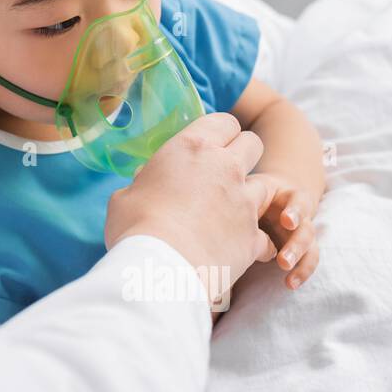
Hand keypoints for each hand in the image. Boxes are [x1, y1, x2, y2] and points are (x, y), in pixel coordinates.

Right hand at [105, 113, 278, 303]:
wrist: (160, 270)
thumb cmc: (135, 228)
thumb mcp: (125, 196)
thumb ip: (142, 183)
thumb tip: (144, 181)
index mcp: (192, 148)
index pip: (223, 121)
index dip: (219, 132)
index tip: (209, 145)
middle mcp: (225, 167)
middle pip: (253, 143)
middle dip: (243, 154)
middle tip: (224, 173)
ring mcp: (244, 202)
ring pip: (266, 187)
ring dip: (251, 196)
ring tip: (231, 213)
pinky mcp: (253, 236)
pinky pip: (265, 236)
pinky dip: (254, 242)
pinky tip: (238, 249)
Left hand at [253, 175, 320, 289]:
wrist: (274, 196)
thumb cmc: (257, 193)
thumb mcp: (254, 190)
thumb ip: (247, 201)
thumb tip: (224, 211)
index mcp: (290, 197)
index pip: (298, 202)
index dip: (294, 211)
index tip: (286, 221)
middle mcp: (301, 216)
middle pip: (305, 229)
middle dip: (295, 245)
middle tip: (283, 261)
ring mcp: (304, 232)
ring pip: (309, 246)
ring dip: (298, 260)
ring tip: (287, 275)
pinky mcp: (304, 248)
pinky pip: (307, 260)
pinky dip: (301, 273)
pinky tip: (290, 284)